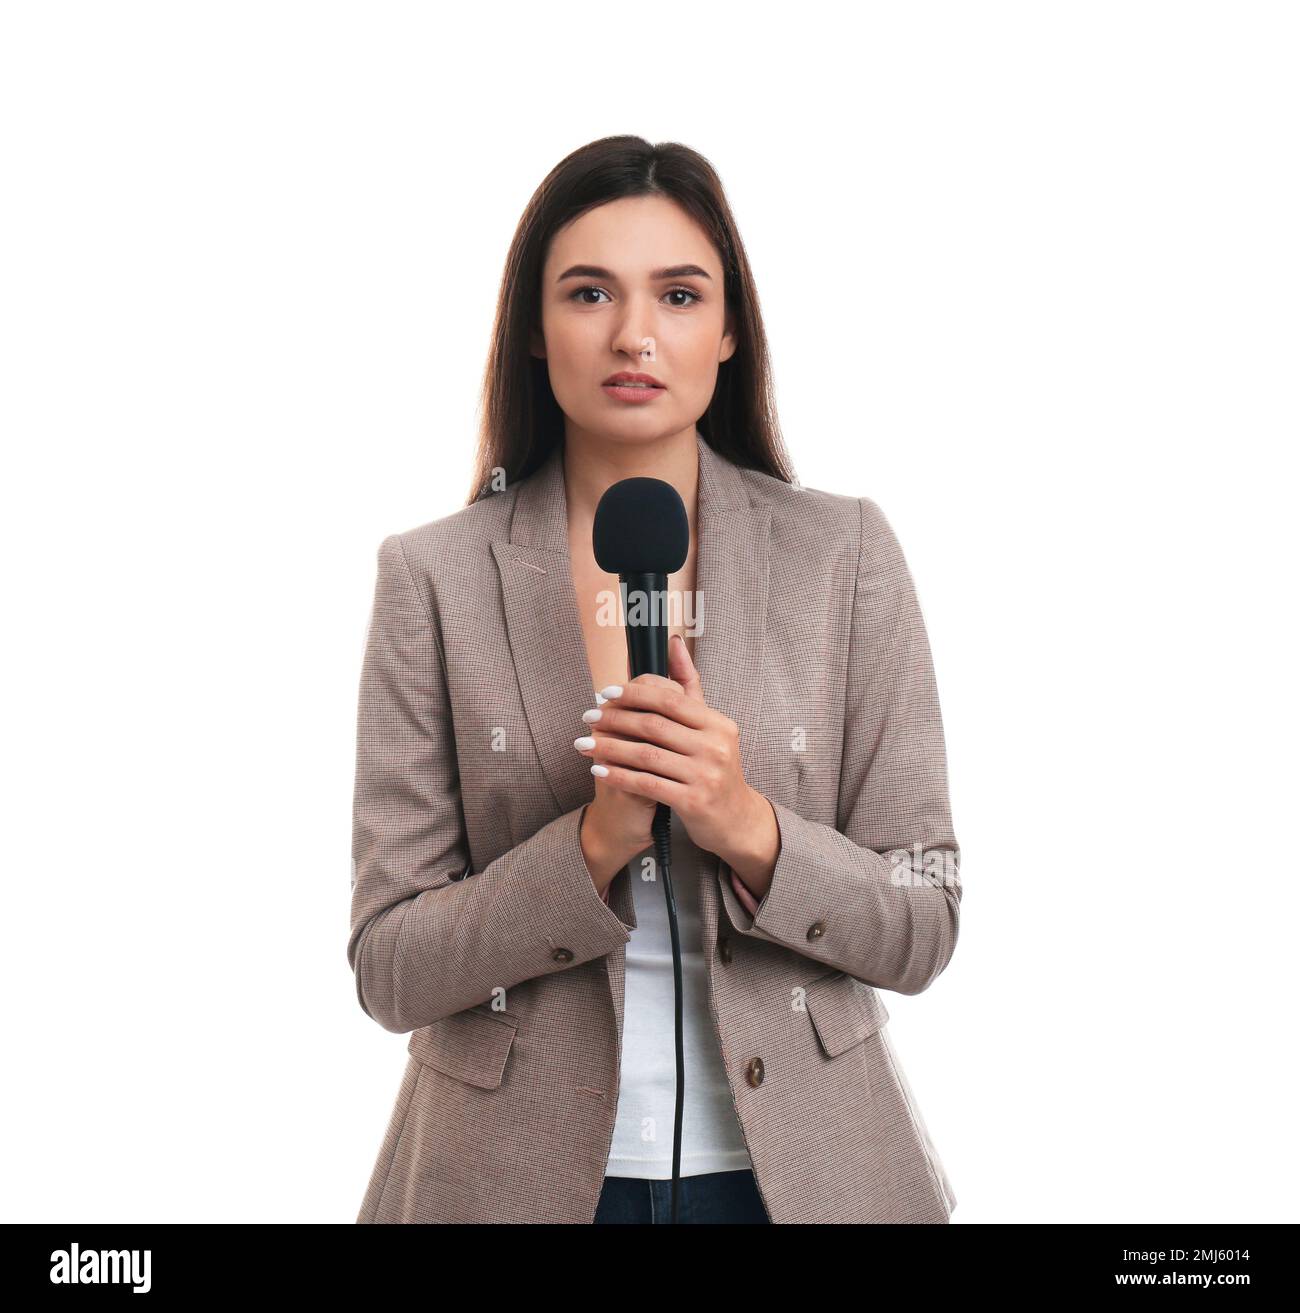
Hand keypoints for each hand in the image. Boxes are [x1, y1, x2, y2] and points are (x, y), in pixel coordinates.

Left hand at [573, 634, 779, 896]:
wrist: (735, 821)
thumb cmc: (715, 770)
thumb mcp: (710, 728)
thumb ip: (689, 686)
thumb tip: (673, 642)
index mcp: (718, 724)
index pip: (670, 699)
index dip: (634, 693)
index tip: (606, 693)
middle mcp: (715, 746)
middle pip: (654, 725)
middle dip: (615, 719)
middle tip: (588, 716)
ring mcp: (706, 775)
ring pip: (645, 754)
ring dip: (608, 748)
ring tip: (584, 743)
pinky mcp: (693, 802)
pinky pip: (646, 784)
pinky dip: (618, 776)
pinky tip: (598, 771)